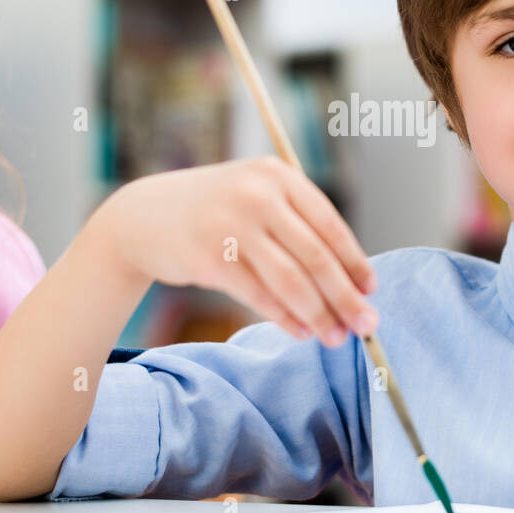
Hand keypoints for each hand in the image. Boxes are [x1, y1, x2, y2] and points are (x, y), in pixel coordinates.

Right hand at [102, 156, 378, 347]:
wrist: (142, 217)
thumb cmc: (212, 212)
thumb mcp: (254, 196)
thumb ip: (296, 225)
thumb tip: (347, 280)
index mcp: (277, 175)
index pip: (329, 223)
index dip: (354, 260)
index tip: (371, 289)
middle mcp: (258, 195)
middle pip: (316, 256)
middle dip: (345, 296)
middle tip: (367, 324)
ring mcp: (233, 225)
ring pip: (291, 280)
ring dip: (319, 314)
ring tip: (336, 337)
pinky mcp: (211, 258)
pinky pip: (260, 296)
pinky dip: (285, 318)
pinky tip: (301, 332)